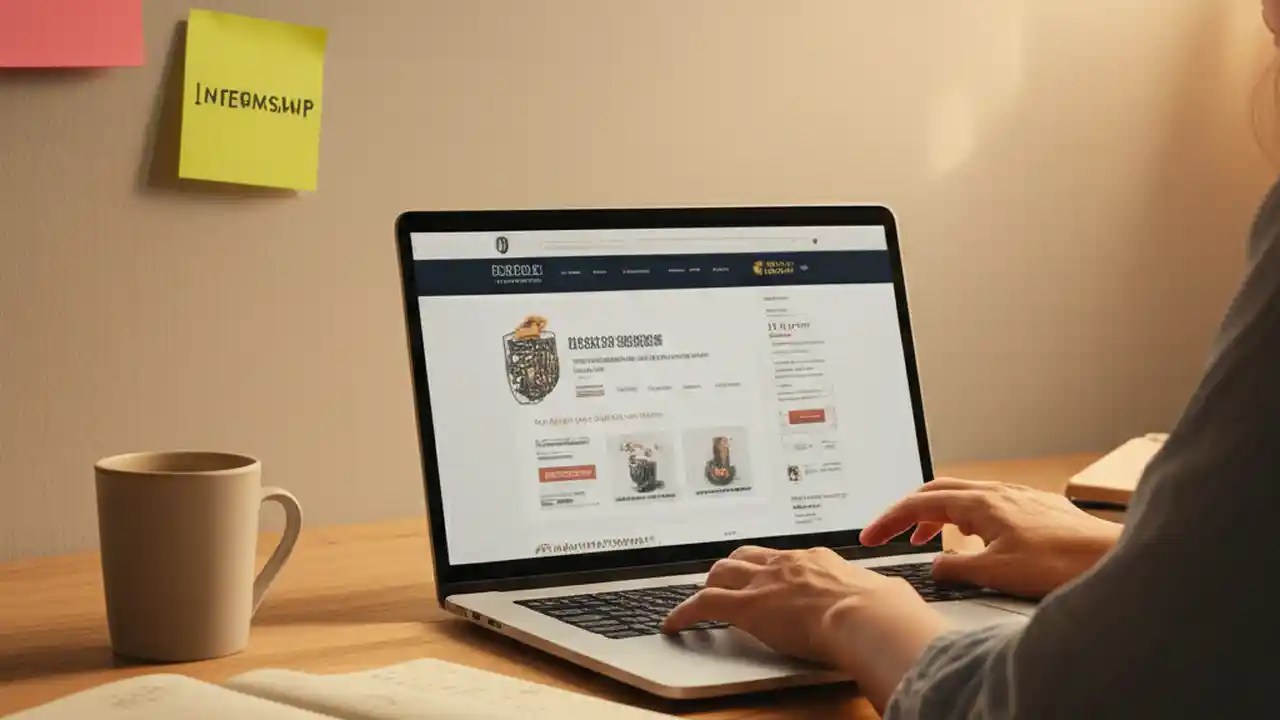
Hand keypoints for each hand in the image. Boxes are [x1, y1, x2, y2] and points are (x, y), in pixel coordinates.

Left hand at [662, 545, 948, 711]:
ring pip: (721, 573)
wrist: (867, 617)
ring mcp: (764, 582)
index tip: (768, 576)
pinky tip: (673, 623)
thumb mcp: (886, 593)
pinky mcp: (747, 606)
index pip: (784, 559)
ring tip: (699, 600)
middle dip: (732, 569)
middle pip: (746, 557)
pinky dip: (684, 612)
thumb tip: (897, 595)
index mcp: (818, 560)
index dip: (771, 568)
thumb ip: (883, 592)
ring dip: (708, 586)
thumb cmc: (884, 611)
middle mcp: (786, 563)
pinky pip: (704, 604)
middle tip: (723, 582)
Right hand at [860, 478, 1122, 597]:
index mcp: (980, 503)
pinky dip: (963, 518)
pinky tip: (973, 540)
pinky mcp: (1034, 507)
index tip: (869, 536)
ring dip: (936, 515)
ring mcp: (1016, 496)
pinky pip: (985, 504)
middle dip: (907, 511)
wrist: (1109, 557)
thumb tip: (936, 567)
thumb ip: (956, 568)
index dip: (889, 520)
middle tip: (889, 533)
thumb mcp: (996, 573)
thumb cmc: (1059, 563)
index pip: (919, 505)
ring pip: (962, 496)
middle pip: (936, 491)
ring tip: (924, 540)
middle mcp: (995, 492)